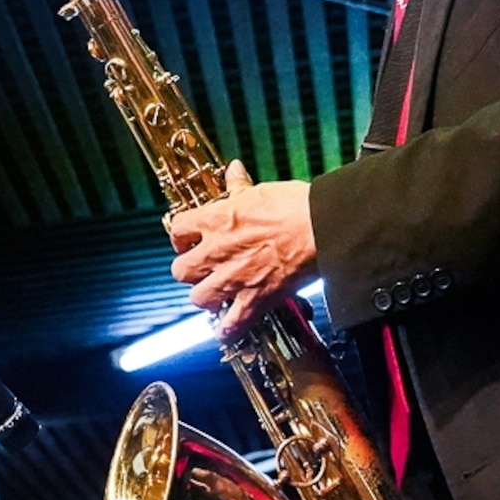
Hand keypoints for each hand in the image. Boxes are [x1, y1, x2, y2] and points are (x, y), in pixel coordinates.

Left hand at [166, 162, 317, 337]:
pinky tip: (228, 328)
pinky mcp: (256, 299)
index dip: (181, 236)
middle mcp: (217, 251)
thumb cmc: (295, 206)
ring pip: (198, 298)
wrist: (321, 227)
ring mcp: (234, 278)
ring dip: (206, 297)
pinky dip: (228, 329)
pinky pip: (231, 324)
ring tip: (216, 294)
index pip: (177, 229)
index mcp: (215, 220)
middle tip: (201, 269)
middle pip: (180, 270)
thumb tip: (233, 171)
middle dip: (189, 271)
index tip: (189, 239)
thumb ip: (239, 187)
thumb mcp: (260, 191)